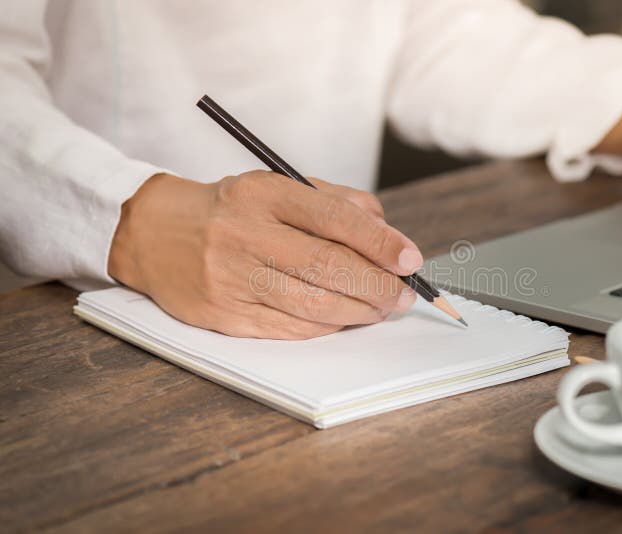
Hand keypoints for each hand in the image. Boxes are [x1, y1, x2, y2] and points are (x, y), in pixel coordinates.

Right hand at [108, 171, 421, 338]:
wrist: (157, 234)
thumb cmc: (234, 210)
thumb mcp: (281, 188)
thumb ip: (338, 204)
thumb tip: (391, 238)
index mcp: (263, 194)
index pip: (334, 219)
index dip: (380, 242)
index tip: (410, 260)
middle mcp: (244, 234)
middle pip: (327, 267)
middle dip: (376, 286)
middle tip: (403, 295)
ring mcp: (230, 277)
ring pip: (311, 304)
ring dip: (358, 312)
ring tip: (380, 309)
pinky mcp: (223, 314)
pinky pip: (288, 327)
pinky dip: (326, 327)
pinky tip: (343, 319)